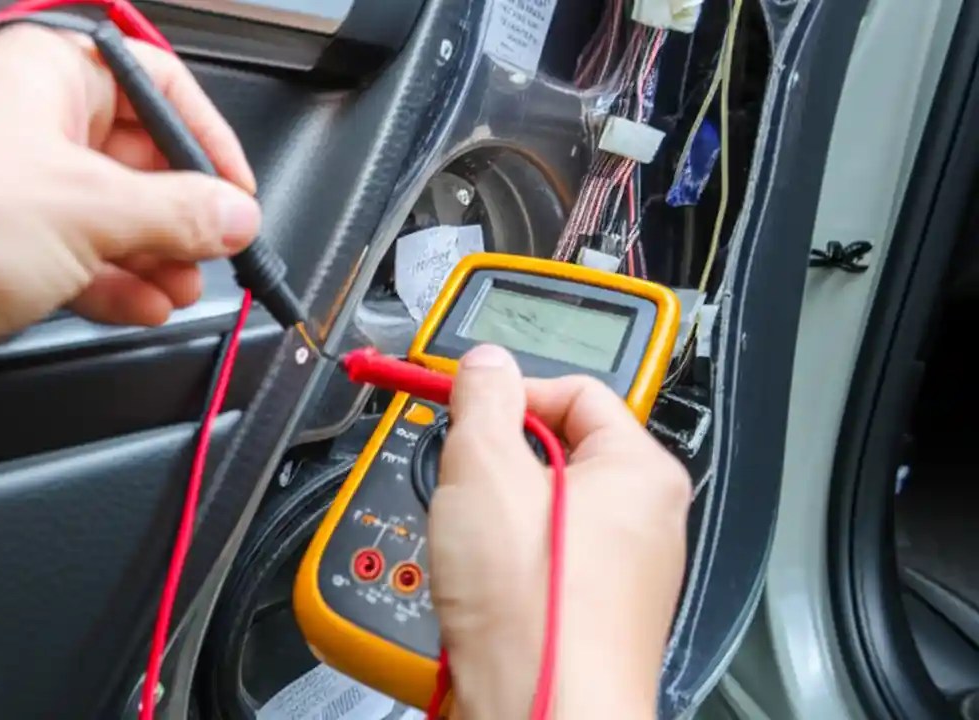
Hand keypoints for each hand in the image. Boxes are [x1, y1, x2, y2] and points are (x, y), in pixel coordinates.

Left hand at [0, 24, 259, 409]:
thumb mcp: (89, 208)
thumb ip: (179, 213)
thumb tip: (234, 212)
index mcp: (47, 74)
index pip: (158, 92)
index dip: (209, 146)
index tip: (241, 198)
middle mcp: (23, 124)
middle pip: (134, 162)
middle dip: (181, 217)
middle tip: (216, 256)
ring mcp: (3, 190)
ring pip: (104, 219)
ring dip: (151, 260)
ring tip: (180, 291)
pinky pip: (70, 261)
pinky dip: (110, 285)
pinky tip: (138, 307)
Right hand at [429, 345, 690, 719]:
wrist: (539, 717)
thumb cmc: (533, 610)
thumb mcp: (486, 471)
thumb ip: (483, 401)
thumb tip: (486, 364)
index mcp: (640, 472)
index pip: (576, 392)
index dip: (511, 392)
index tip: (462, 404)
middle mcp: (644, 522)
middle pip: (557, 452)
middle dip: (496, 460)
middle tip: (459, 474)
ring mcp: (619, 574)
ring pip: (542, 511)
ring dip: (493, 515)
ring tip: (467, 541)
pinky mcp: (589, 615)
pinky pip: (540, 563)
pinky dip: (502, 562)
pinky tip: (478, 583)